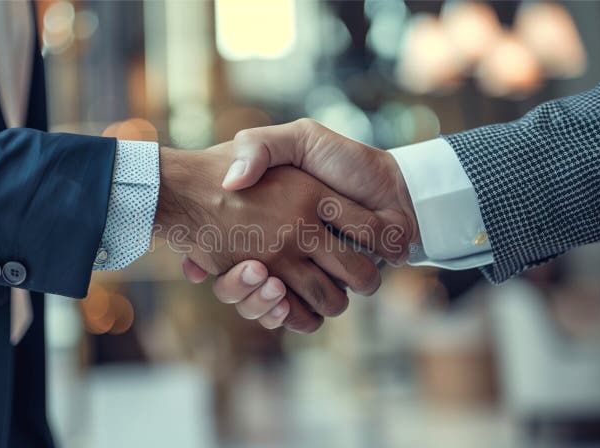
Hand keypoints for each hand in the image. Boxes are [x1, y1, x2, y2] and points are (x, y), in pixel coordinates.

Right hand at [183, 119, 418, 329]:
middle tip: (254, 269)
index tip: (203, 259)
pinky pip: (296, 318)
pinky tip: (285, 302)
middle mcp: (279, 248)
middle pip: (241, 284)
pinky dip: (290, 318)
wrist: (396, 190)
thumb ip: (261, 146)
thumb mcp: (299, 139)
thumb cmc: (346, 161)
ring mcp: (299, 272)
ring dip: (263, 302)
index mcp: (266, 218)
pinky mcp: (322, 291)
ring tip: (272, 283)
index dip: (206, 257)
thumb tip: (231, 182)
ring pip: (266, 304)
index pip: (218, 249)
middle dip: (240, 287)